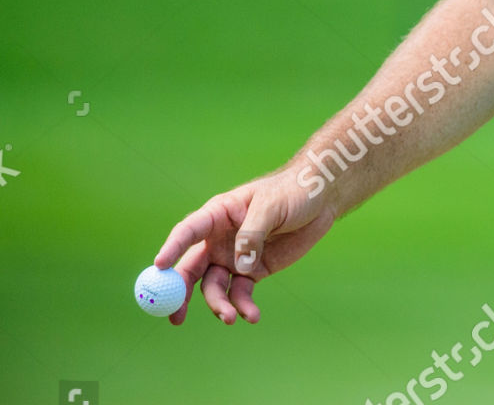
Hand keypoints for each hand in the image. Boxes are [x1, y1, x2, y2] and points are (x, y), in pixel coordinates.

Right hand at [153, 168, 337, 325]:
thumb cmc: (292, 192)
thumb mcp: (272, 206)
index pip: (188, 232)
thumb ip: (252, 234)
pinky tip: (251, 316)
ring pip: (214, 287)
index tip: (158, 267)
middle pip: (192, 268)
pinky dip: (243, 307)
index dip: (171, 249)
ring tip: (229, 317)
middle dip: (180, 293)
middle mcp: (219, 239)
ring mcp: (234, 257)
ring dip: (217, 304)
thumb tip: (240, 266)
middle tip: (176, 316)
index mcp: (218, 214)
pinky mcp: (253, 272)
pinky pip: (240, 294)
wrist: (320, 199)